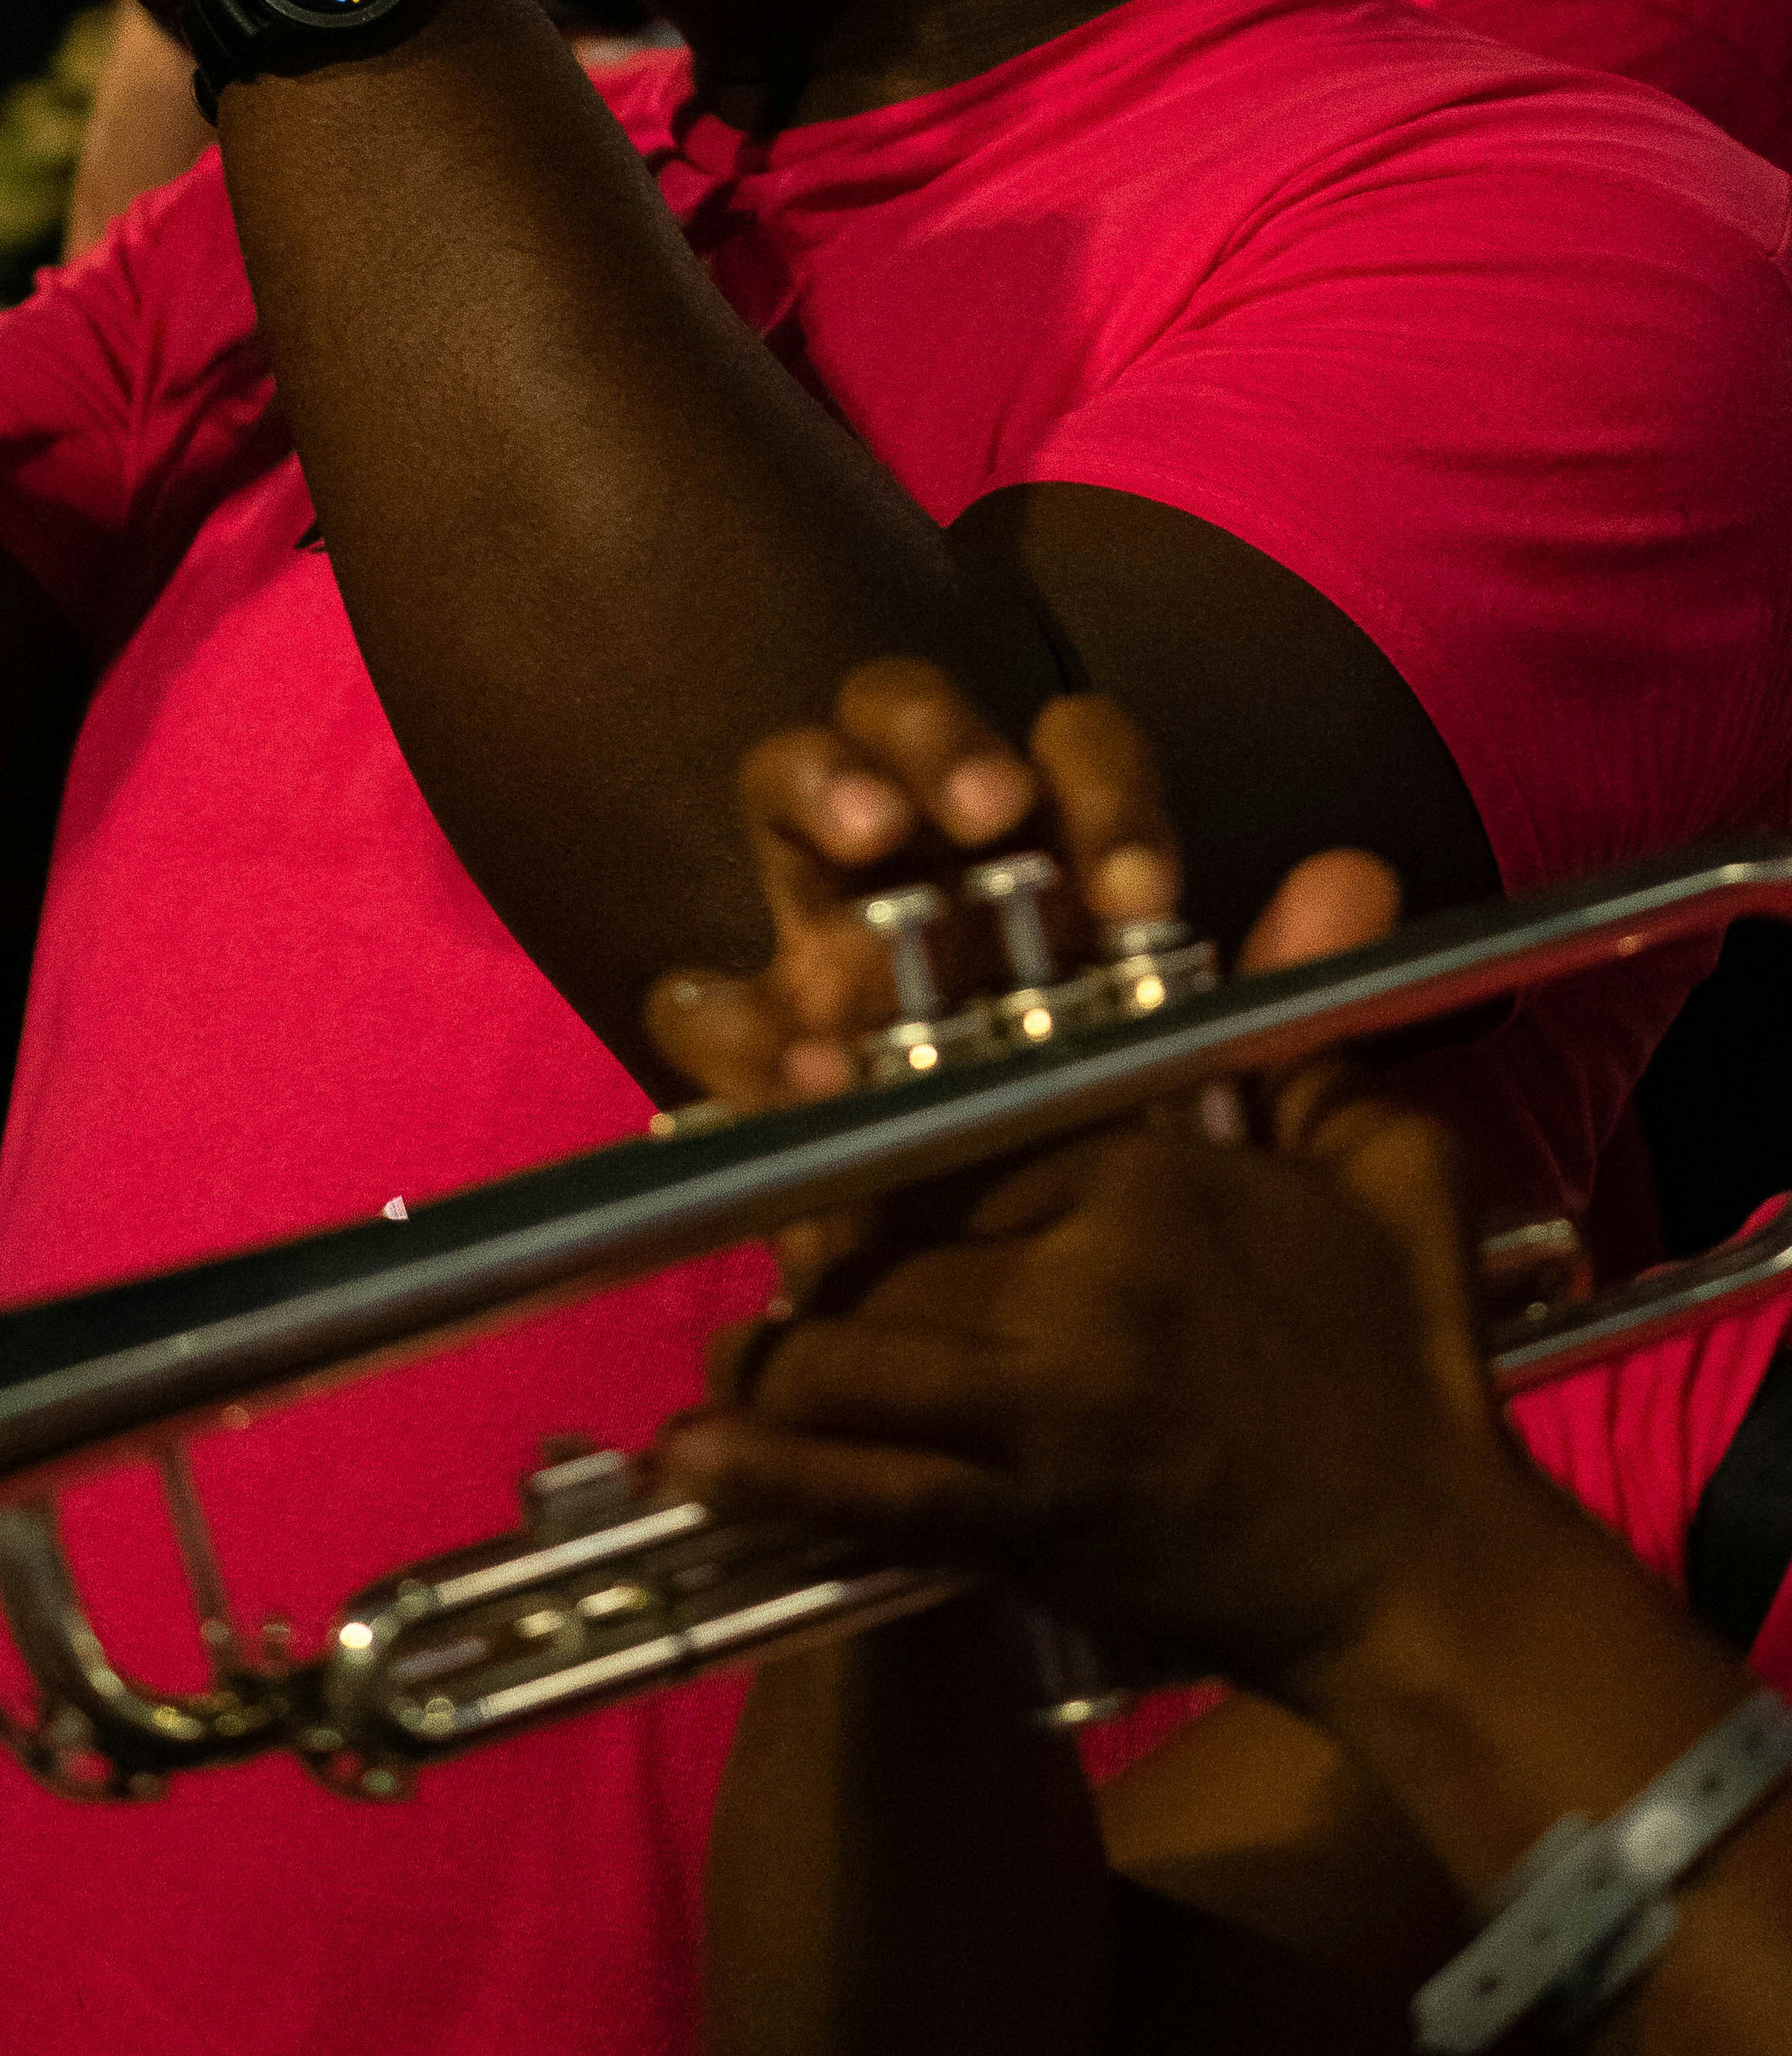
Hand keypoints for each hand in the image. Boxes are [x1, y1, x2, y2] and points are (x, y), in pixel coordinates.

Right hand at [646, 663, 1391, 1112]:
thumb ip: (1275, 991)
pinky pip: (700, 997)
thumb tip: (1355, 879)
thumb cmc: (1107, 1171)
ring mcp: (818, 935)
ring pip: (783, 784)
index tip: (1138, 889)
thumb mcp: (1204, 1091)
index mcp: (1044, 858)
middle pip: (893, 710)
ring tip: (873, 838)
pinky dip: (743, 1022)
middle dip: (931, 733)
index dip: (1101, 784)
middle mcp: (921, 862)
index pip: (1068, 750)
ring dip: (822, 785)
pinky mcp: (752, 1046)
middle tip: (983, 807)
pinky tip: (813, 1073)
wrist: (1017, 1345)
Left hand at [652, 1049, 1514, 1709]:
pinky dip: (771, 1474)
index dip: (867, 1108)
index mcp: (1151, 1174)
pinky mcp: (1034, 1522)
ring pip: (853, 1341)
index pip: (960, 1116)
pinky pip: (873, 1487)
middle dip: (807, 1231)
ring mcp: (1051, 1401)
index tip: (805, 1095)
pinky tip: (691, 1456)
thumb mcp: (1386, 1167)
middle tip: (768, 1244)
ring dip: (777, 1353)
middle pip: (881, 1223)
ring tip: (733, 1362)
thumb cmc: (1413, 1364)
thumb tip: (1344, 866)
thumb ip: (1315, 1026)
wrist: (1430, 1578)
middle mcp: (1084, 1274)